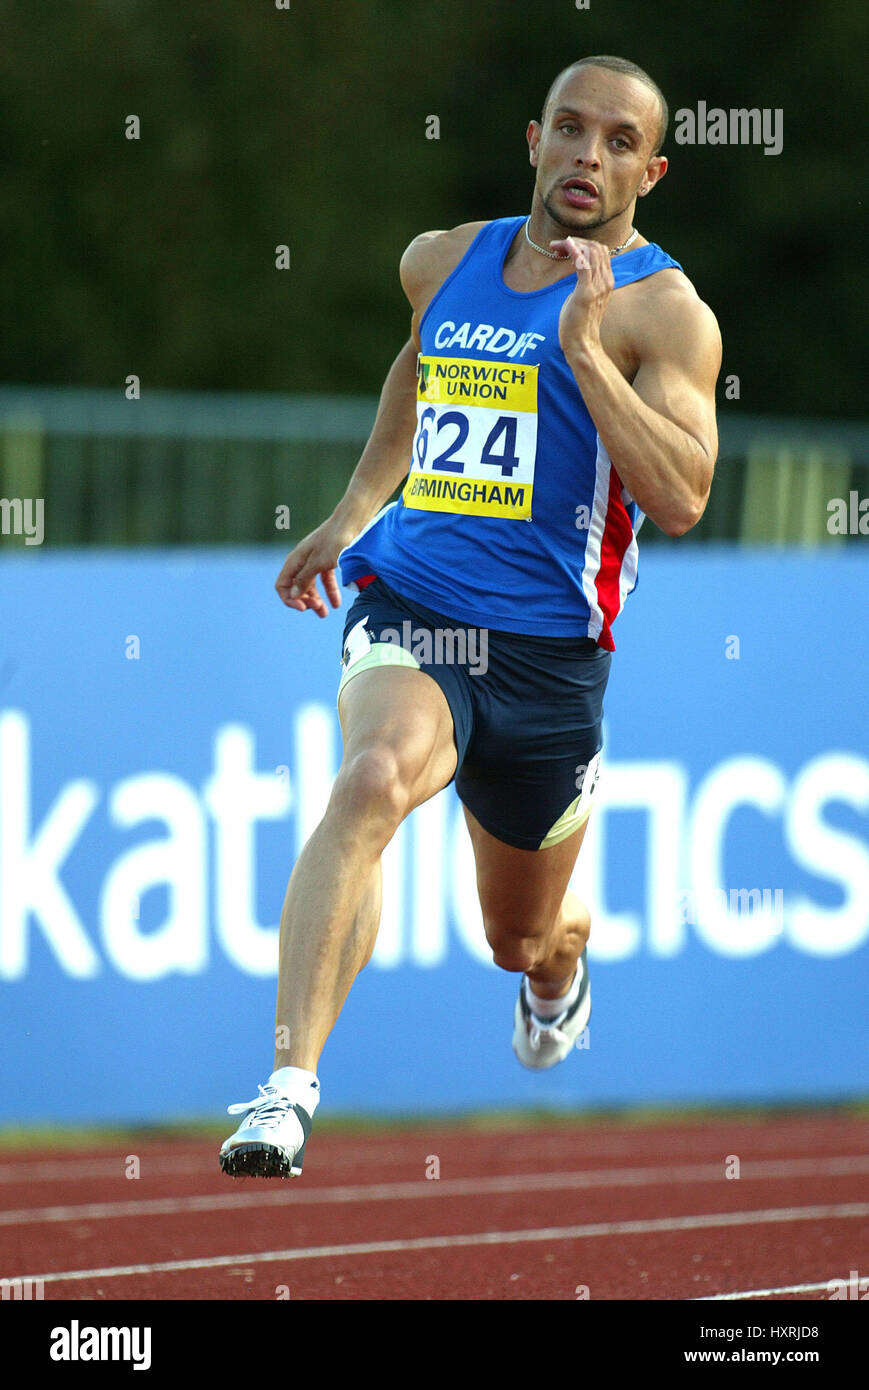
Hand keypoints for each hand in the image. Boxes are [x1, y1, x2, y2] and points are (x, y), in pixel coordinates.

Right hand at [275, 516, 357, 616]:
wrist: (353, 521)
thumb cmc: (335, 540)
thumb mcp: (319, 563)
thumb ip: (304, 580)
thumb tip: (293, 595)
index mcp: (295, 561)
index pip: (282, 585)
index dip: (289, 599)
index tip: (304, 608)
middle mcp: (302, 561)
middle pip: (297, 586)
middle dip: (305, 601)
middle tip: (318, 610)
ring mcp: (315, 560)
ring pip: (311, 584)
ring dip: (316, 600)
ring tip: (325, 613)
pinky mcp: (328, 559)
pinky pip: (324, 579)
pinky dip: (329, 591)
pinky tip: (336, 604)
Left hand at [551, 236, 614, 358]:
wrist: (581, 343)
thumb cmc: (579, 322)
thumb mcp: (583, 295)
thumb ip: (585, 279)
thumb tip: (577, 264)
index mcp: (607, 280)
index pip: (600, 250)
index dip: (581, 243)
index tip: (563, 248)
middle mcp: (606, 280)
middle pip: (596, 246)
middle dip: (574, 241)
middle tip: (556, 247)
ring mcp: (598, 286)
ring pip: (590, 251)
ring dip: (570, 244)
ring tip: (555, 248)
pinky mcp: (586, 292)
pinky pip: (583, 263)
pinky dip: (573, 250)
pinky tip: (564, 246)